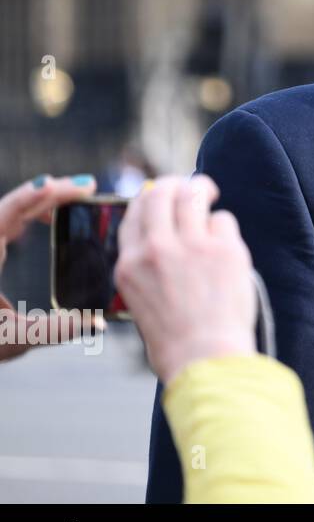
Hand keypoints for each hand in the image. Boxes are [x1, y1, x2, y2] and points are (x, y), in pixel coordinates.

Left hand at [0, 174, 103, 362]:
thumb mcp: (12, 338)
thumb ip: (53, 329)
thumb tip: (96, 323)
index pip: (4, 216)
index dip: (28, 197)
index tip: (52, 183)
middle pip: (12, 207)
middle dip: (49, 193)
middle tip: (87, 187)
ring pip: (9, 212)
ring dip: (41, 200)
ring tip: (74, 196)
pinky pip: (6, 222)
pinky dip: (28, 213)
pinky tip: (47, 218)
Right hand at [115, 175, 256, 384]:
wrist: (204, 359)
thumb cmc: (177, 340)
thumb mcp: (141, 301)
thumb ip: (148, 267)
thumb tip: (163, 236)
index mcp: (129, 265)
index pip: (133, 213)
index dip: (149, 198)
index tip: (162, 195)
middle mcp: (155, 249)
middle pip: (159, 193)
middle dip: (175, 183)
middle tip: (192, 186)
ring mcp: (190, 245)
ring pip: (192, 195)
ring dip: (202, 189)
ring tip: (211, 193)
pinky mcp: (224, 249)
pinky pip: (223, 220)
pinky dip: (225, 229)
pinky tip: (227, 247)